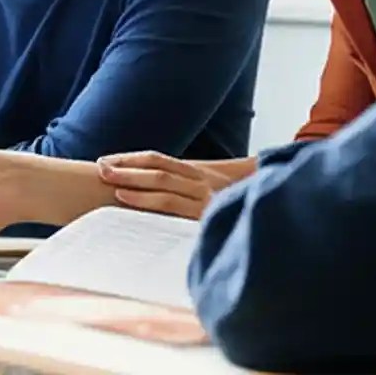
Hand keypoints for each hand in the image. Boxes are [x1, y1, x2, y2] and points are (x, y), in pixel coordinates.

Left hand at [97, 152, 254, 219]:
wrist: (274, 216)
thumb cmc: (234, 207)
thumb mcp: (207, 194)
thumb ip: (181, 191)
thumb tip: (144, 190)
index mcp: (198, 174)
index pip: (159, 160)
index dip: (131, 159)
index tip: (107, 161)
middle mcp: (203, 182)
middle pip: (159, 170)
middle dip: (128, 168)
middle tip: (101, 169)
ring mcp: (208, 199)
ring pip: (166, 187)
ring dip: (136, 185)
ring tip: (113, 186)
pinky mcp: (208, 217)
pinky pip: (175, 208)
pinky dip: (150, 204)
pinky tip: (131, 205)